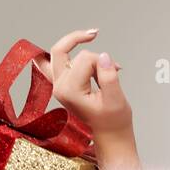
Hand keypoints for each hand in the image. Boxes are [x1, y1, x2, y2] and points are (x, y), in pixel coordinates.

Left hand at [40, 29, 136, 163]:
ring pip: (60, 53)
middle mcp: (59, 87)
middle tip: (96, 35)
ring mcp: (58, 86)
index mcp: (69, 91)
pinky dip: (63, 53)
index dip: (103, 61)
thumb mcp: (116, 99)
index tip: (116, 71)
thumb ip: (109, 77)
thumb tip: (104, 56)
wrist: (109, 134)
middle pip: (63, 50)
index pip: (85, 59)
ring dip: (78, 50)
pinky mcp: (61, 85)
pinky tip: (72, 44)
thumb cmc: (113, 121)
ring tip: (101, 64)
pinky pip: (52, 63)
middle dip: (83, 45)